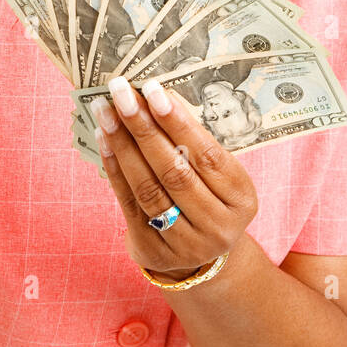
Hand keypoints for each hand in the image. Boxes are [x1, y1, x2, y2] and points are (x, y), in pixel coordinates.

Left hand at [92, 75, 257, 280]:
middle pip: (175, 171)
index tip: (153, 90)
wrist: (201, 256)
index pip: (208, 155)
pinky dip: (115, 167)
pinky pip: (129, 202)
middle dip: (144, 127)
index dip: (179, 122)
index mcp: (241, 199)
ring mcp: (185, 243)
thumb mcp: (218, 175)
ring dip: (123, 144)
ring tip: (105, 112)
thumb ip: (194, 144)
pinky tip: (104, 139)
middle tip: (121, 93)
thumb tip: (159, 96)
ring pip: (149, 187)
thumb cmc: (209, 197)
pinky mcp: (153, 250)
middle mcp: (218, 225)